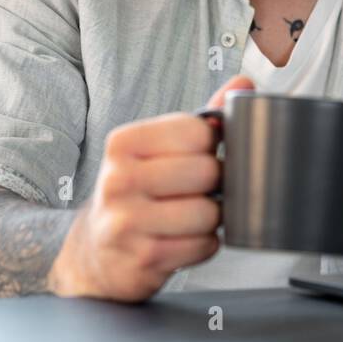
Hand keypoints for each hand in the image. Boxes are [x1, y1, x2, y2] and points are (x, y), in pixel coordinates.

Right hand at [48, 75, 253, 300]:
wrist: (99, 250)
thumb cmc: (138, 192)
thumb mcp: (157, 150)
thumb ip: (201, 118)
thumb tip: (243, 83)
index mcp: (122, 143)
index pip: (196, 131)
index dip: (210, 145)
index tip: (198, 155)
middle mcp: (118, 180)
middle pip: (206, 172)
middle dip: (214, 183)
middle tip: (199, 189)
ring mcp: (127, 222)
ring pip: (208, 213)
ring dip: (211, 217)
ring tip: (192, 215)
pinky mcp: (143, 258)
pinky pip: (203, 246)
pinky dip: (204, 244)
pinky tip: (185, 239)